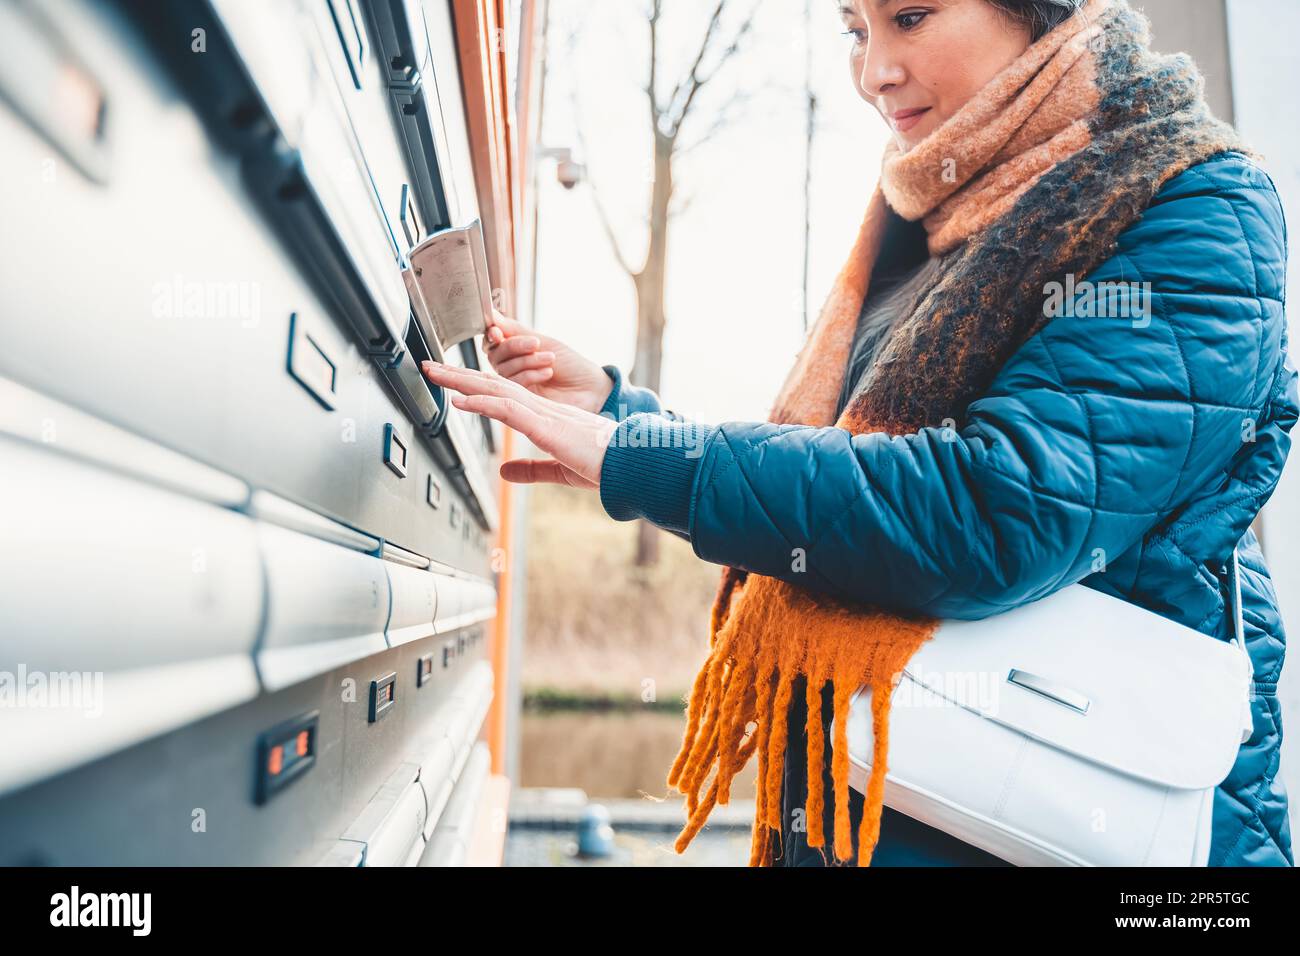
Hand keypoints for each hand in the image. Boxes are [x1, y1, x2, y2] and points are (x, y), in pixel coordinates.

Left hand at [421, 358, 616, 488]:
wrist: (631, 464)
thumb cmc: (605, 464)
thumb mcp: (558, 469)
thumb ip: (530, 469)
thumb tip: (504, 471)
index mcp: (544, 416)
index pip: (501, 395)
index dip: (473, 386)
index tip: (449, 382)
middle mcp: (542, 408)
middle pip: (492, 385)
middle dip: (458, 375)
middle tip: (429, 365)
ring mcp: (544, 414)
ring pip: (496, 390)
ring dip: (462, 381)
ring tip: (435, 373)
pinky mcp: (548, 427)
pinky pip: (510, 410)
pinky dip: (483, 403)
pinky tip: (462, 400)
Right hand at [481, 307, 613, 412]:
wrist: (589, 387)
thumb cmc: (570, 364)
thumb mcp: (544, 341)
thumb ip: (516, 330)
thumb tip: (493, 315)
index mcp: (516, 351)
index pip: (492, 341)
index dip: (492, 335)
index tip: (497, 332)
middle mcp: (512, 367)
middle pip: (495, 354)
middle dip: (515, 346)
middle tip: (536, 344)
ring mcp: (516, 384)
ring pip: (504, 369)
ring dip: (528, 361)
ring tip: (550, 359)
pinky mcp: (521, 400)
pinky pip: (514, 384)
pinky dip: (530, 375)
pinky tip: (547, 373)